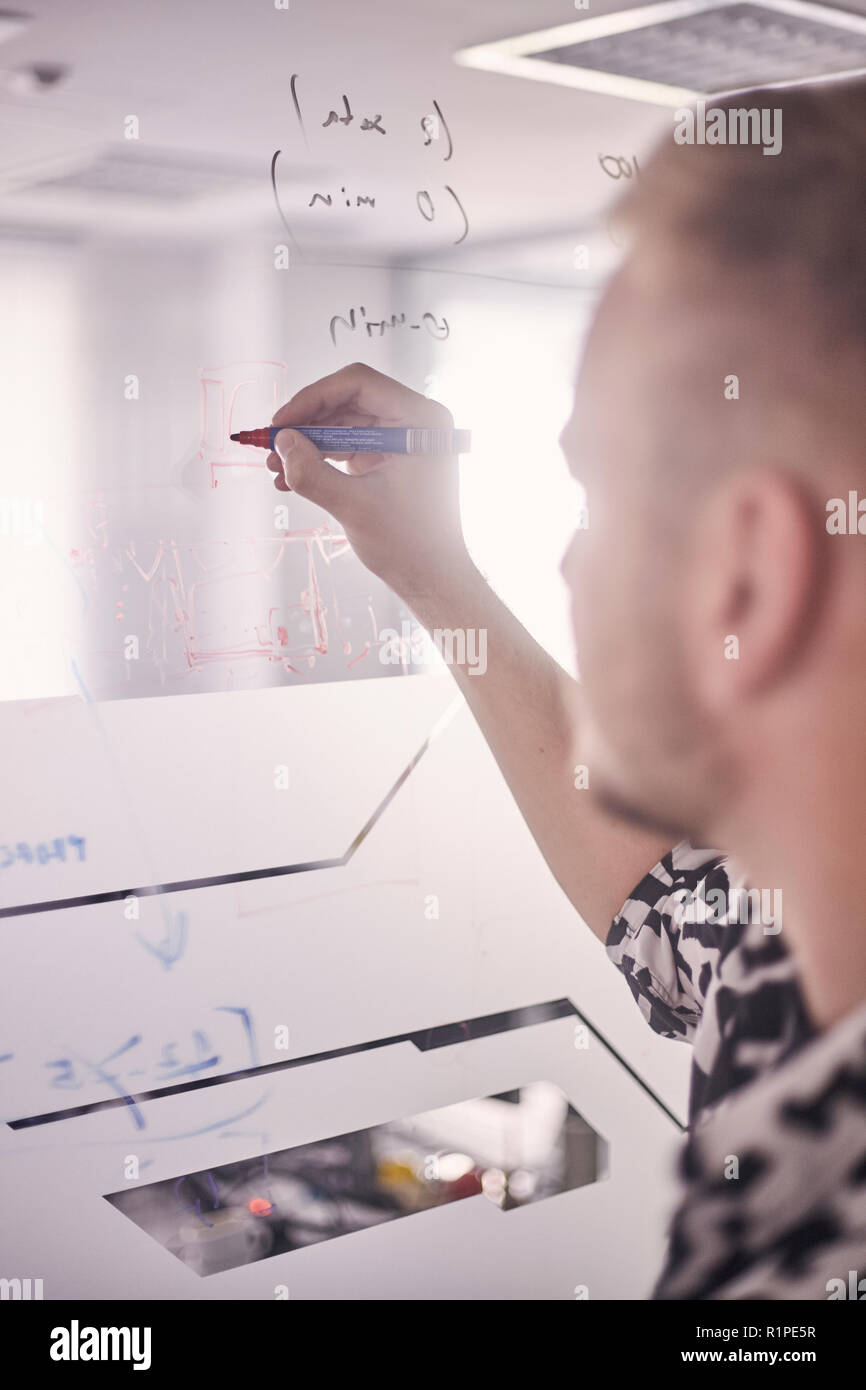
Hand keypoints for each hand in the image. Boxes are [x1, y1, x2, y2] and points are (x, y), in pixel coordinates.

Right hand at [267, 363, 470, 598]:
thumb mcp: (354, 507)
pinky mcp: (390, 458)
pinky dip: (321, 458)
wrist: (433, 578)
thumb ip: (313, 473)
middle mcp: (415, 421)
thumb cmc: (410, 545)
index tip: (282, 423)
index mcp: (421, 419)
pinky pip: (349, 445)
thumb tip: (281, 443)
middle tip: (272, 446)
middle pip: (348, 401)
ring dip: (309, 443)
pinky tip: (291, 476)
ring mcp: (403, 439)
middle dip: (307, 423)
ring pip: (344, 423)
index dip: (313, 398)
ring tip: (276, 467)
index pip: (358, 384)